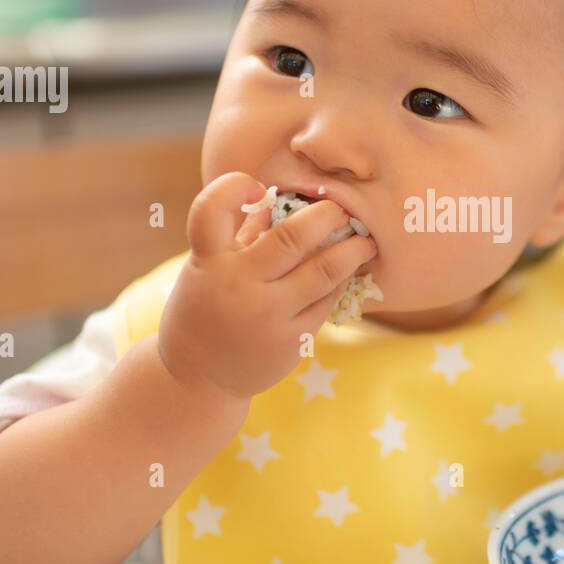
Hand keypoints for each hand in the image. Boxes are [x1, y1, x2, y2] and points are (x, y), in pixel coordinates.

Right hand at [157, 172, 377, 400]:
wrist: (198, 378)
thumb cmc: (205, 309)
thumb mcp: (208, 269)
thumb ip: (240, 233)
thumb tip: (276, 195)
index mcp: (208, 261)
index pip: (210, 209)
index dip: (231, 186)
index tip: (255, 185)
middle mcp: (238, 285)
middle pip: (292, 237)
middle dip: (327, 214)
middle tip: (341, 209)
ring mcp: (268, 315)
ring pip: (324, 271)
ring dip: (353, 249)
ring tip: (365, 240)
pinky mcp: (292, 341)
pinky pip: (327, 301)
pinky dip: (342, 280)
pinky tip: (348, 271)